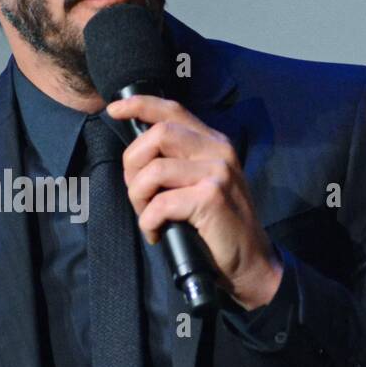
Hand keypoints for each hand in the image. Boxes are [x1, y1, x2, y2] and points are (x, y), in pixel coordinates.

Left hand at [106, 93, 282, 310]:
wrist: (251, 261)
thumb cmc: (219, 225)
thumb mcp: (202, 183)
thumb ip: (179, 161)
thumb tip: (136, 154)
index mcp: (213, 142)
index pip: (173, 110)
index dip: (140, 105)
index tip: (114, 110)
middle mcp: (218, 150)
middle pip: (157, 135)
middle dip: (132, 164)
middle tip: (137, 194)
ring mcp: (217, 172)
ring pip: (154, 170)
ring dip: (138, 197)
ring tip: (148, 217)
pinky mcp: (211, 198)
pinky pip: (160, 203)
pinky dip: (148, 222)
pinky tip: (156, 234)